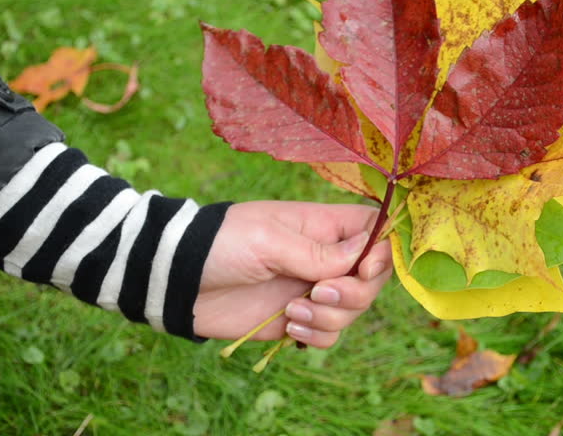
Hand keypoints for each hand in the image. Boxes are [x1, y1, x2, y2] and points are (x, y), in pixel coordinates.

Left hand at [194, 201, 392, 347]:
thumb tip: (364, 253)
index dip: (382, 252)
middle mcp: (325, 257)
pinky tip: (286, 326)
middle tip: (317, 293)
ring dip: (330, 317)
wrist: (180, 280)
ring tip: (291, 311)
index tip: (363, 269)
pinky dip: (315, 335)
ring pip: (353, 310)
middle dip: (353, 293)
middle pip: (372, 278)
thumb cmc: (222, 244)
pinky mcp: (297, 318)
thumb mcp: (269, 240)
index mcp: (322, 226)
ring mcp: (312, 289)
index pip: (375, 230)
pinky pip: (329, 333)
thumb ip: (318, 252)